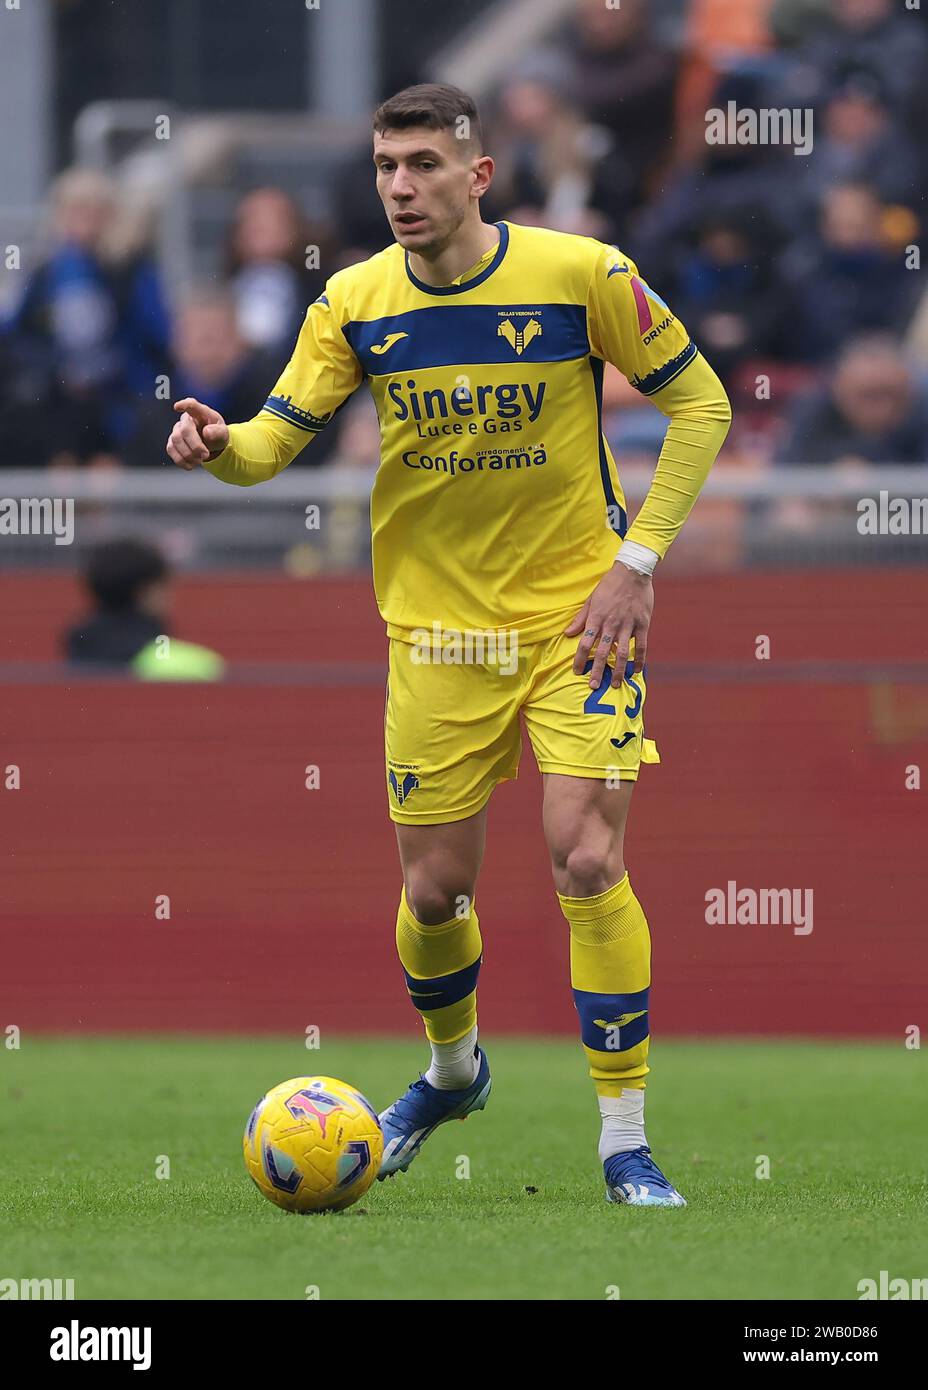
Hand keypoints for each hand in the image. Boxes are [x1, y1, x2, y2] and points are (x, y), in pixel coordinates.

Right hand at [167, 398, 228, 469]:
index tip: (177, 407)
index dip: (184, 404)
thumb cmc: (216, 434)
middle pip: (184, 430)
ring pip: (175, 441)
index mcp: (200, 413)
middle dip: (195, 446)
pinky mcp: (172, 442)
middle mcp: (186, 420)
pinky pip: (171, 450)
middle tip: (205, 455)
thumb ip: (218, 431)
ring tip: (200, 460)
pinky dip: (181, 460)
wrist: (212, 445)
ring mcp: (177, 430)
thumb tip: (206, 432)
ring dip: (188, 454)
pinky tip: (191, 464)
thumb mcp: (223, 432)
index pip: (191, 404)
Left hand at [565, 562, 653, 688]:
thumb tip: (568, 633)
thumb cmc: (609, 585)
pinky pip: (641, 646)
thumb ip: (581, 618)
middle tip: (593, 686)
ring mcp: (628, 625)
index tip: (576, 671)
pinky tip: (637, 671)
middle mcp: (611, 624)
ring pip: (622, 653)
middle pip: (602, 652)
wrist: (633, 572)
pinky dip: (640, 660)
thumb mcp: (591, 599)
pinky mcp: (642, 624)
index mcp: (597, 618)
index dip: (579, 659)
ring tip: (616, 685)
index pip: (585, 643)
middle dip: (597, 671)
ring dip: (619, 671)